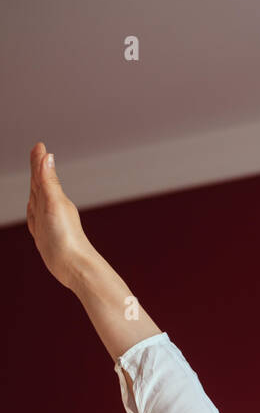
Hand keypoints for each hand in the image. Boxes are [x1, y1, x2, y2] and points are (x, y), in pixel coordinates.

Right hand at [26, 142, 92, 289]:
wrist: (73, 267)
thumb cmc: (66, 237)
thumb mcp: (54, 204)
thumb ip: (49, 181)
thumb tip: (48, 156)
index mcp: (54, 198)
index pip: (43, 174)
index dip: (39, 160)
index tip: (39, 145)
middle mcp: (51, 208)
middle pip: (40, 183)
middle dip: (37, 168)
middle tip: (36, 152)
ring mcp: (48, 221)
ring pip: (37, 200)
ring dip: (35, 187)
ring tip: (34, 177)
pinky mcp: (45, 235)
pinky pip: (35, 218)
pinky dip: (32, 211)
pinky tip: (33, 210)